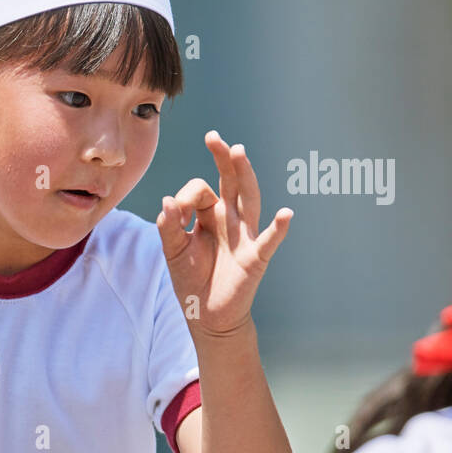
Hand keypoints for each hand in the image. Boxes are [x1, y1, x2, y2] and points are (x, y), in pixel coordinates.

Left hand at [157, 131, 293, 336]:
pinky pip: (268, 241)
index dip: (185, 198)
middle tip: (214, 138)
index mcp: (209, 214)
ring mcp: (244, 235)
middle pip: (230, 182)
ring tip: (240, 154)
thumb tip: (166, 200)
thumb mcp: (173, 251)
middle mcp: (229, 219)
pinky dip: (278, 229)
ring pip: (248, 199)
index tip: (175, 216)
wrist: (207, 314)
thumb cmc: (191, 278)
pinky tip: (286, 215)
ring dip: (245, 177)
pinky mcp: (254, 257)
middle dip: (223, 160)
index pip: (200, 190)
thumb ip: (168, 226)